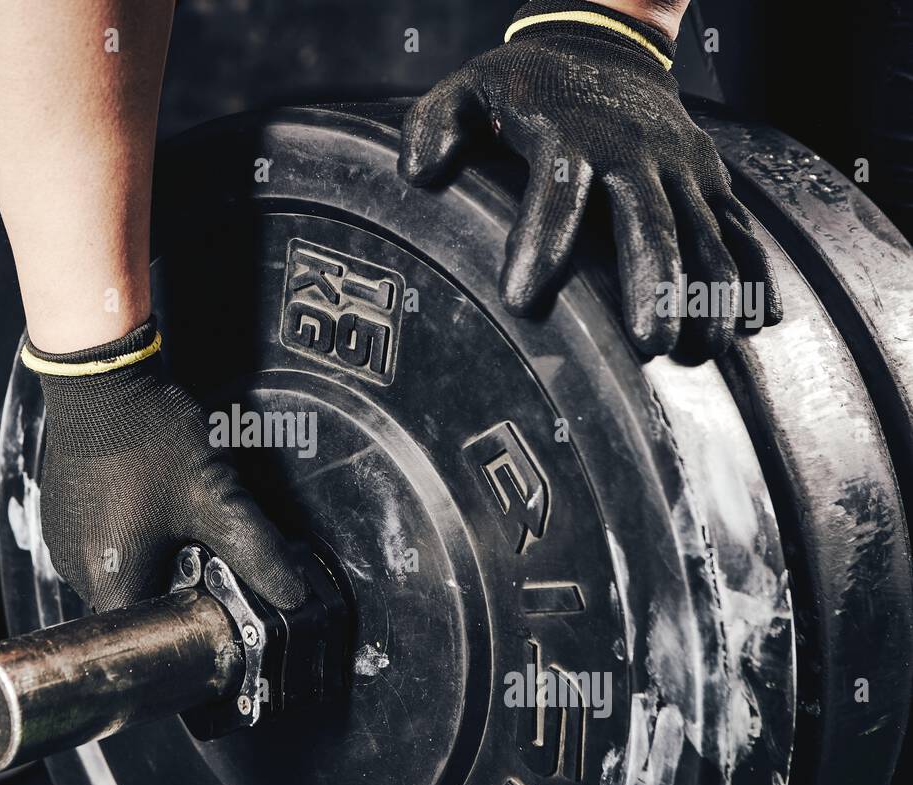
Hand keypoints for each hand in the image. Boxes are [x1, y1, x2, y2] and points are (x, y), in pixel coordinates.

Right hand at [25, 319, 307, 613]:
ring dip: (151, 557)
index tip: (206, 601)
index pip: (147, 638)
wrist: (99, 377)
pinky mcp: (61, 512)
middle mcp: (74, 570)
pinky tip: (149, 499)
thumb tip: (292, 594)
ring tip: (174, 517)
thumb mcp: (216, 499)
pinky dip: (128, 533)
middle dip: (173, 585)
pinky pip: (100, 542)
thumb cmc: (149, 438)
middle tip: (200, 548)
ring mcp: (62, 540)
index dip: (183, 624)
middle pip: (135, 605)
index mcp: (108, 583)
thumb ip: (258, 553)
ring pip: (119, 572)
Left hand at [399, 1, 780, 356]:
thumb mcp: (470, 87)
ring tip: (706, 349)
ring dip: (711, 290)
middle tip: (649, 344)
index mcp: (570, 131)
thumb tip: (419, 173)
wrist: (605, 45)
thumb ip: (436, 124)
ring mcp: (679, 164)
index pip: (557, 188)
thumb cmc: (527, 85)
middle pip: (649, 221)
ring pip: (705, 230)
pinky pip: (738, 225)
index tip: (521, 299)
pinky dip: (752, 271)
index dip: (540, 241)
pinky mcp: (709, 176)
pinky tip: (755, 321)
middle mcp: (635, 149)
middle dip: (654, 283)